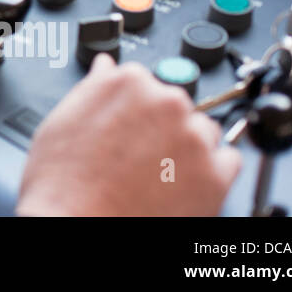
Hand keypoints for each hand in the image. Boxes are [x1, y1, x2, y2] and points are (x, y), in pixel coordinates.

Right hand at [17, 55, 241, 215]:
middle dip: (162, 125)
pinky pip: (229, 161)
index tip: (128, 124)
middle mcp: (166, 102)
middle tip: (139, 154)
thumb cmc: (63, 182)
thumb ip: (94, 86)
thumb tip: (106, 67)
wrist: (76, 224)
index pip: (144, 81)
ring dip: (188, 146)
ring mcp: (194, 138)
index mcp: (129, 81)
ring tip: (159, 174)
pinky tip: (184, 183)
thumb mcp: (63, 119)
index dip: (134, 107)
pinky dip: (213, 171)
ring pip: (204, 131)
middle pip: (176, 104)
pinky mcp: (216, 174)